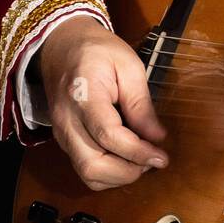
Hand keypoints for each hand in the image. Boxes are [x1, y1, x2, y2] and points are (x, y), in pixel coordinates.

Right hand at [37, 15, 168, 190]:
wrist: (61, 46)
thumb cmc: (96, 50)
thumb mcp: (128, 65)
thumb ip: (141, 103)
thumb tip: (157, 137)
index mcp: (83, 94)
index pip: (108, 135)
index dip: (138, 152)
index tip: (162, 156)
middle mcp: (66, 120)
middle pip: (92, 165)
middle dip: (128, 171)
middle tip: (153, 160)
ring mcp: (61, 133)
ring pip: (87, 173)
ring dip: (118, 176)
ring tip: (141, 160)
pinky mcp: (64, 141)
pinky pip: (84, 169)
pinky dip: (108, 173)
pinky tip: (126, 159)